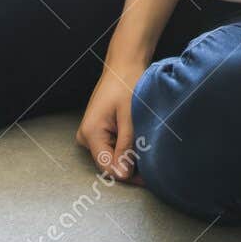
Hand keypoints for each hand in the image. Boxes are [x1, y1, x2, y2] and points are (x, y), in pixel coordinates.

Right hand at [75, 56, 149, 185]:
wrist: (124, 64)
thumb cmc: (127, 84)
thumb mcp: (130, 117)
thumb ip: (126, 147)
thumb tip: (123, 175)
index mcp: (90, 133)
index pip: (108, 168)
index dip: (129, 175)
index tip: (150, 176)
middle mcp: (86, 136)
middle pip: (110, 164)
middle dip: (132, 165)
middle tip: (155, 164)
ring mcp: (91, 133)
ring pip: (113, 156)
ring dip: (131, 155)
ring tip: (149, 146)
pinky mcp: (99, 130)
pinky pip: (113, 147)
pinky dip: (128, 146)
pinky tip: (140, 139)